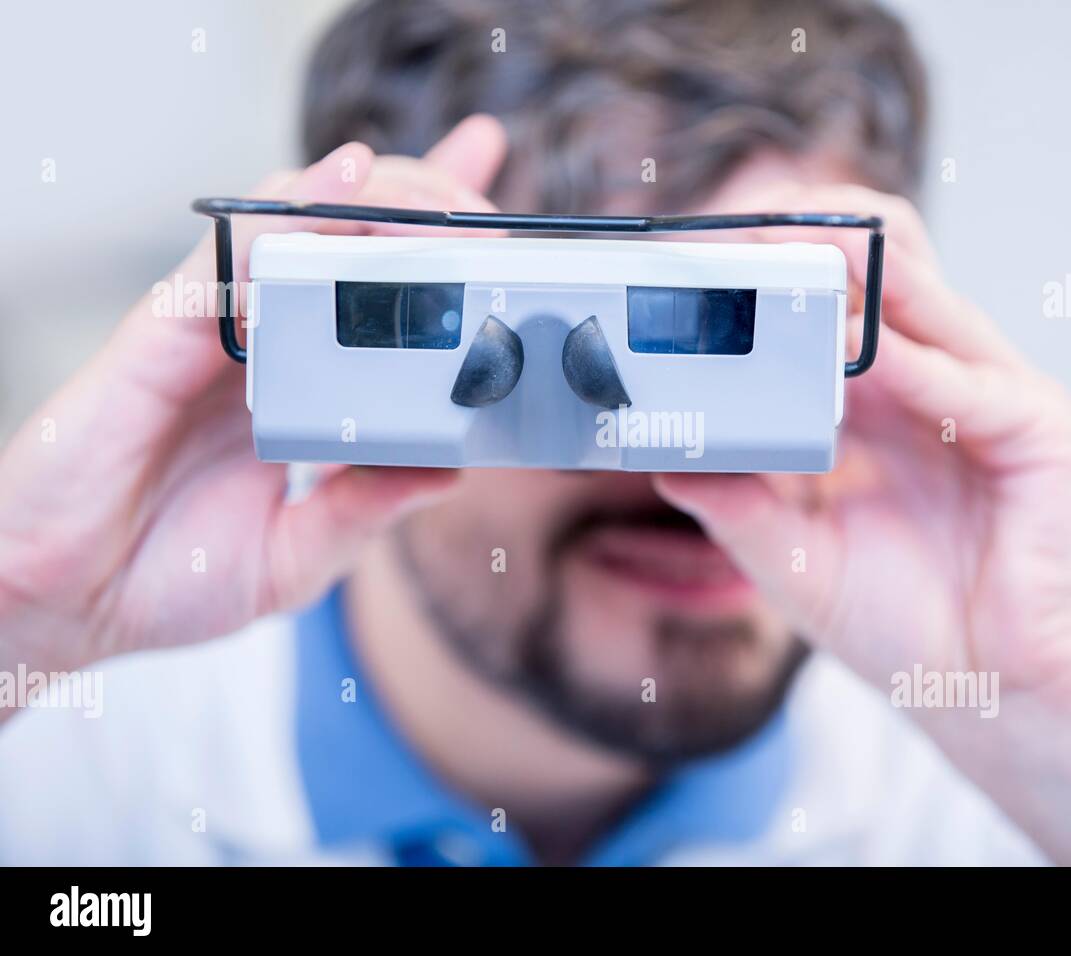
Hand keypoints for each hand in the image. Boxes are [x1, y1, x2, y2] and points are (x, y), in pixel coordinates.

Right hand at [0, 115, 507, 676]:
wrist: (67, 606)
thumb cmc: (168, 578)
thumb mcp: (299, 554)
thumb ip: (368, 508)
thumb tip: (453, 467)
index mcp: (298, 387)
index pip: (375, 298)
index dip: (433, 247)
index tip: (506, 225)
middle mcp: (262, 344)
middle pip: (348, 239)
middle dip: (427, 205)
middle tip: (494, 213)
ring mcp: (216, 331)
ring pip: (298, 223)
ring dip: (381, 198)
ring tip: (449, 191)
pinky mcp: (166, 332)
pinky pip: (230, 253)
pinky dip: (291, 213)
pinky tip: (347, 185)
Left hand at [655, 182, 1070, 863]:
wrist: (989, 693)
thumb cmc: (902, 623)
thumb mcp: (795, 559)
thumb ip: (737, 507)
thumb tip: (663, 460)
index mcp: (871, 400)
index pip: (823, 299)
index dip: (764, 272)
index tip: (691, 264)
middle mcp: (925, 380)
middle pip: (876, 263)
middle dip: (807, 234)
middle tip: (733, 232)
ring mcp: (983, 393)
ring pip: (924, 291)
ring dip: (855, 263)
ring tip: (788, 244)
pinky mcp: (1036, 427)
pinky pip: (968, 380)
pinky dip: (913, 362)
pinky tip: (863, 353)